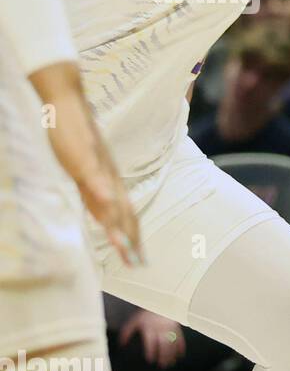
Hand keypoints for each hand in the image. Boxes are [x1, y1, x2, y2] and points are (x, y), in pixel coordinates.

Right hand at [31, 62, 141, 267]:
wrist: (69, 106)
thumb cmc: (78, 137)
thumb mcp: (86, 170)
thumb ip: (93, 190)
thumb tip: (101, 210)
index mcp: (110, 182)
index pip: (125, 214)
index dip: (132, 236)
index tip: (139, 260)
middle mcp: (109, 178)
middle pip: (122, 213)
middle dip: (129, 239)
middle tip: (136, 264)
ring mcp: (97, 168)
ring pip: (110, 199)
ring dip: (117, 223)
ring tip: (124, 246)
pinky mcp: (83, 156)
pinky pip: (93, 175)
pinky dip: (100, 189)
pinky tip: (106, 202)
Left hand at [120, 309, 185, 366]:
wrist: (160, 304)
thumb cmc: (146, 314)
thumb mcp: (134, 321)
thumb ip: (127, 332)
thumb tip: (121, 344)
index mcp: (149, 328)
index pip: (151, 341)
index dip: (151, 351)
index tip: (150, 360)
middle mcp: (161, 329)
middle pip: (163, 344)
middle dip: (163, 355)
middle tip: (162, 365)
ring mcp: (170, 328)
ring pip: (172, 343)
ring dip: (172, 354)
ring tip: (170, 363)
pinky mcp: (176, 328)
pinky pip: (180, 338)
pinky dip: (181, 347)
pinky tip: (180, 355)